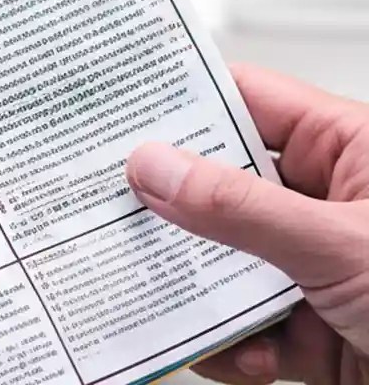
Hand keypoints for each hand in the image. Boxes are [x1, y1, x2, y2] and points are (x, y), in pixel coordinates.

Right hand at [126, 64, 368, 384]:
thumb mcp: (342, 244)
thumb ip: (239, 208)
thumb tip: (154, 167)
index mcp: (355, 151)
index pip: (250, 103)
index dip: (182, 102)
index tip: (115, 109)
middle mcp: (335, 204)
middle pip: (226, 187)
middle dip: (172, 204)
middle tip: (108, 203)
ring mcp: (325, 269)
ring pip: (230, 262)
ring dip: (195, 283)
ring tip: (152, 285)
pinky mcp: (324, 334)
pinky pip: (252, 327)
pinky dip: (229, 343)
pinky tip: (224, 350)